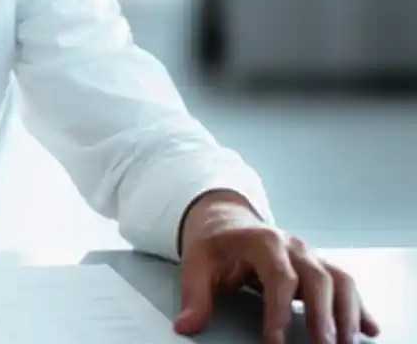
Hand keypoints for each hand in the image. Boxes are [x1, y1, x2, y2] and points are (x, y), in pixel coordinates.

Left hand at [174, 205, 379, 343]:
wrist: (226, 223)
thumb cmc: (214, 246)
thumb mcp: (195, 264)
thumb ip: (193, 295)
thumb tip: (186, 325)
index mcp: (261, 240)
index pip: (277, 276)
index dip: (278, 310)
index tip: (274, 341)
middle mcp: (292, 246)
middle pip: (317, 277)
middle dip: (323, 314)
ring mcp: (309, 255)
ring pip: (339, 279)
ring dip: (348, 312)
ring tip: (348, 343)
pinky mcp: (319, 267)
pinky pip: (346, 284)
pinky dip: (359, 306)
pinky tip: (369, 329)